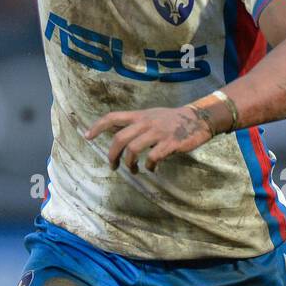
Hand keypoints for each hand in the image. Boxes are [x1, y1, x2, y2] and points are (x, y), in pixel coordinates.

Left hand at [83, 106, 213, 173]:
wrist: (198, 119)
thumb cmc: (172, 119)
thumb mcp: (151, 115)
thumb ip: (134, 123)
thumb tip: (114, 129)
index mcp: (139, 115)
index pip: (113, 117)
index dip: (98, 126)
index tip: (87, 136)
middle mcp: (146, 122)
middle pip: (120, 138)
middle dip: (112, 155)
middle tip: (113, 166)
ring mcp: (158, 132)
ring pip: (133, 149)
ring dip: (129, 163)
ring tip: (134, 170)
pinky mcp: (170, 143)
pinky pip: (153, 157)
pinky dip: (149, 166)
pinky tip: (151, 169)